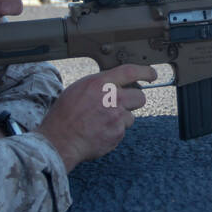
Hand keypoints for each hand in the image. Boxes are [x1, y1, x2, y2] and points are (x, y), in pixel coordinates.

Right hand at [39, 64, 156, 170]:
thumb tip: (113, 83)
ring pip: (131, 116)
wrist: (60, 140)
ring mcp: (117, 117)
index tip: (152, 74)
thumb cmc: (65, 114)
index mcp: (101, 83)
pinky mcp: (118, 133)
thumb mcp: (78, 89)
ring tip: (102, 121)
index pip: (131, 71)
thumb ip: (100, 84)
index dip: (145, 71)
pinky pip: (122, 130)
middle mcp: (112, 98)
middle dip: (134, 100)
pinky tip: (99, 131)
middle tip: (122, 104)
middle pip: (140, 96)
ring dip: (121, 119)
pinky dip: (114, 131)